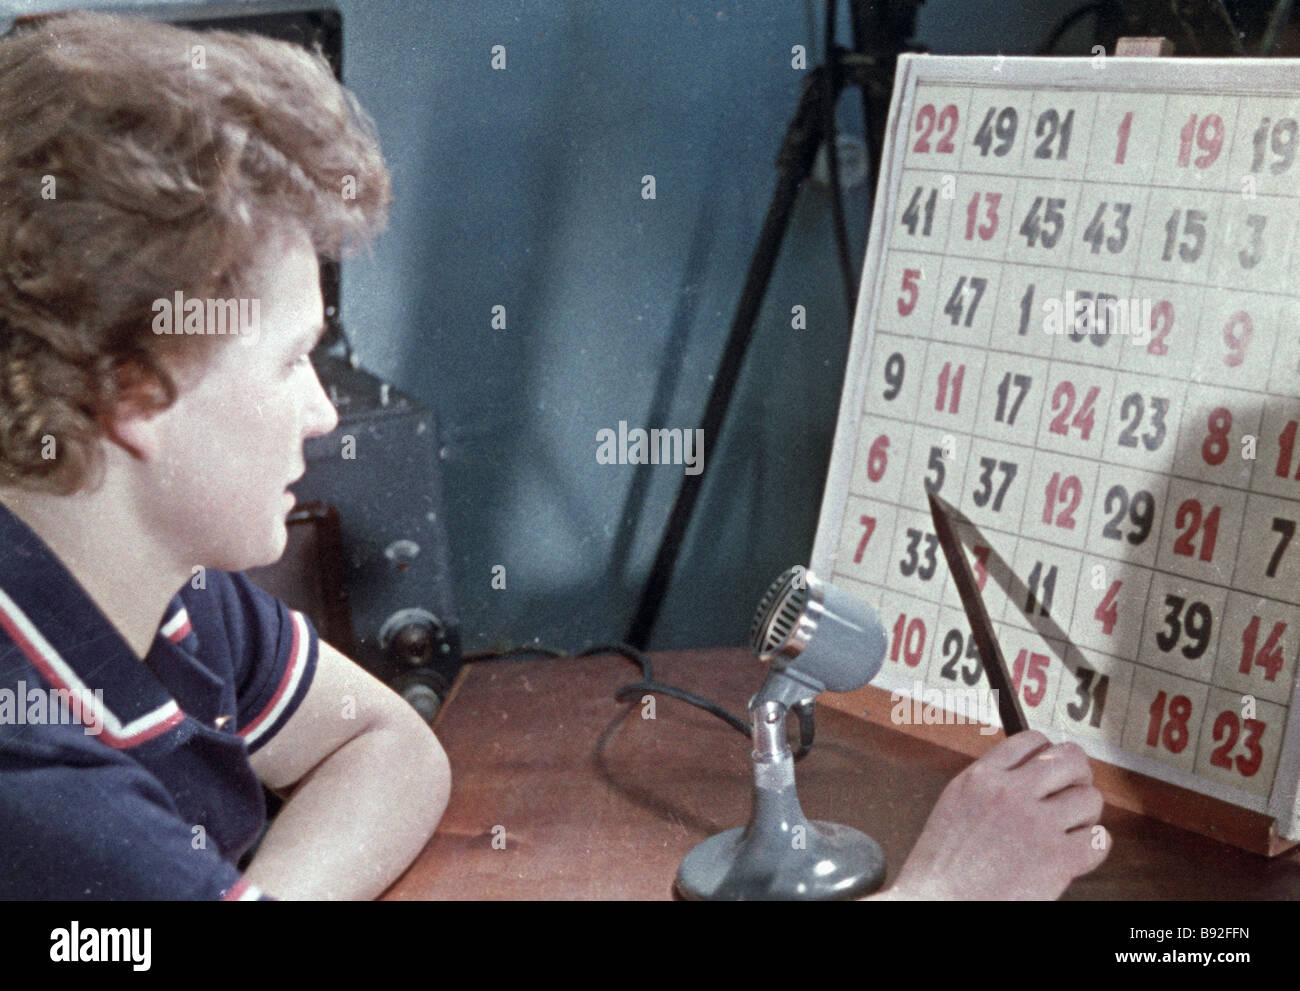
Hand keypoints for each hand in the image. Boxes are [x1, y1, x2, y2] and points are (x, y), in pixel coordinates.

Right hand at [878, 731, 1108, 899]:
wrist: (940, 902)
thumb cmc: (944, 865)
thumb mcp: (957, 805)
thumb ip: (990, 784)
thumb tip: (1029, 773)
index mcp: (982, 777)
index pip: (1031, 741)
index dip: (1050, 752)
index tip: (1054, 766)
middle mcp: (1010, 793)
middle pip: (1069, 760)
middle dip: (1078, 774)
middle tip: (1074, 791)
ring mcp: (1036, 824)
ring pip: (1090, 798)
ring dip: (1086, 813)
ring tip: (1072, 829)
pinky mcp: (1057, 858)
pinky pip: (1098, 840)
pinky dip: (1094, 846)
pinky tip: (1078, 853)